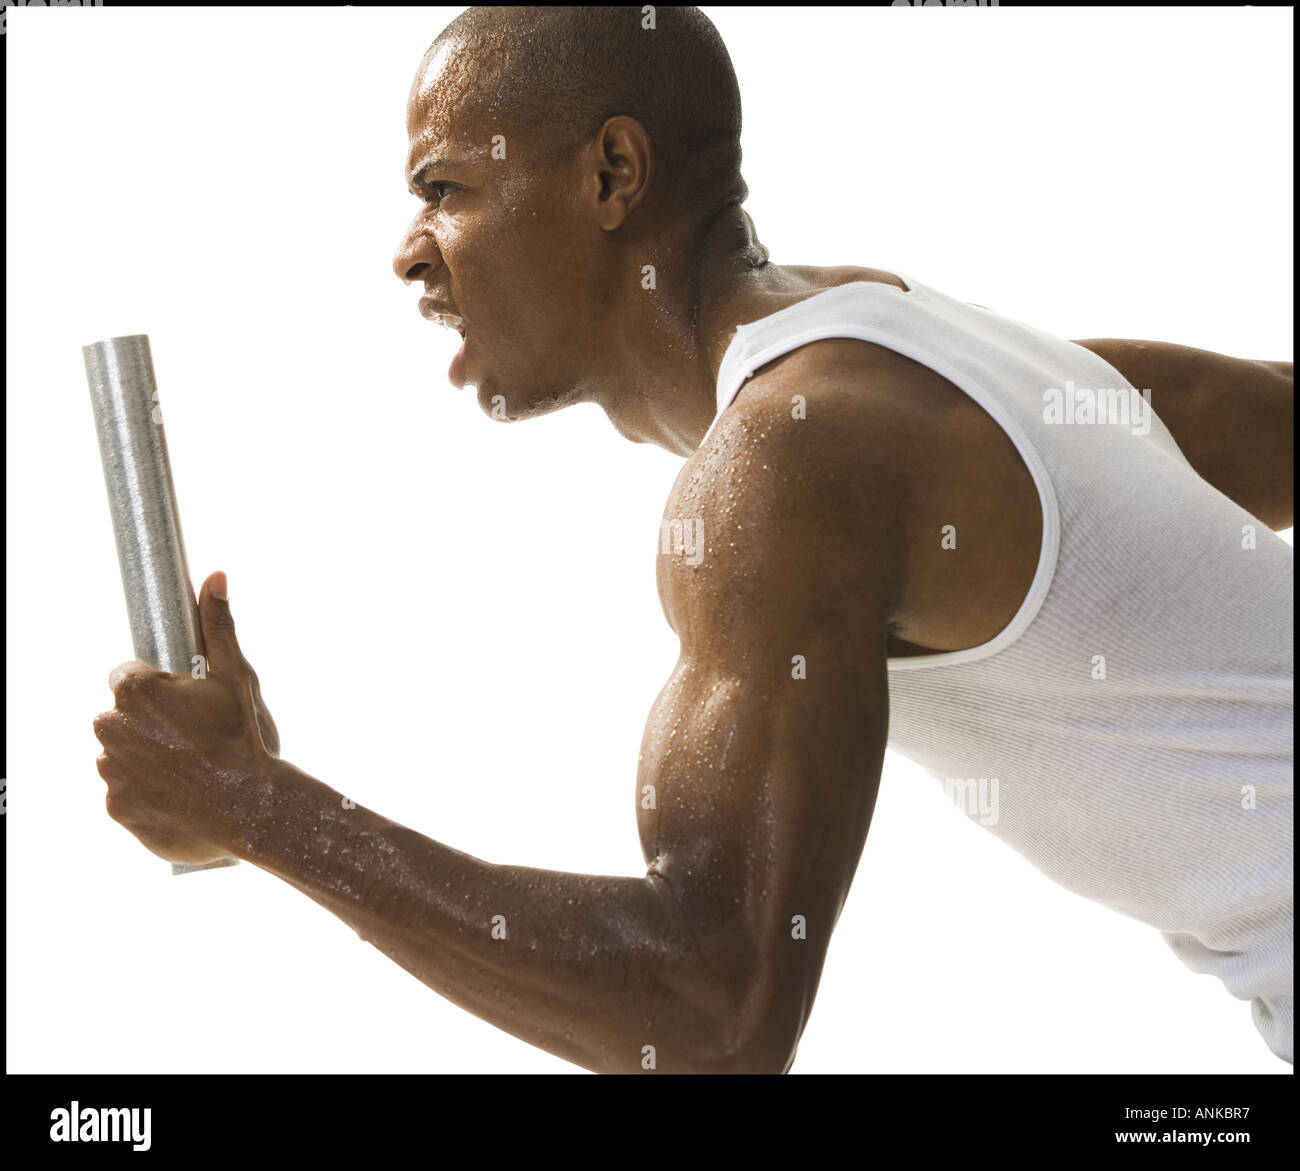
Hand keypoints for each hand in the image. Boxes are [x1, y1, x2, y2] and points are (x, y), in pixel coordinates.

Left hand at [93, 570, 281, 865]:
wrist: (251, 806)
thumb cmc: (243, 737)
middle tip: (191, 737)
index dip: (158, 690)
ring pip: (121, 754)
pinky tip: (178, 793)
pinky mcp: (115, 806)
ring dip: (144, 758)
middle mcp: (111, 727)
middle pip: (121, 716)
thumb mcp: (235, 677)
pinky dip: (145, 792)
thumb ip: (218, 626)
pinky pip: (124, 792)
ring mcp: (110, 770)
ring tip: (187, 768)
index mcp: (135, 690)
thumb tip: (215, 577)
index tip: (184, 705)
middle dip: (148, 724)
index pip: (128, 678)